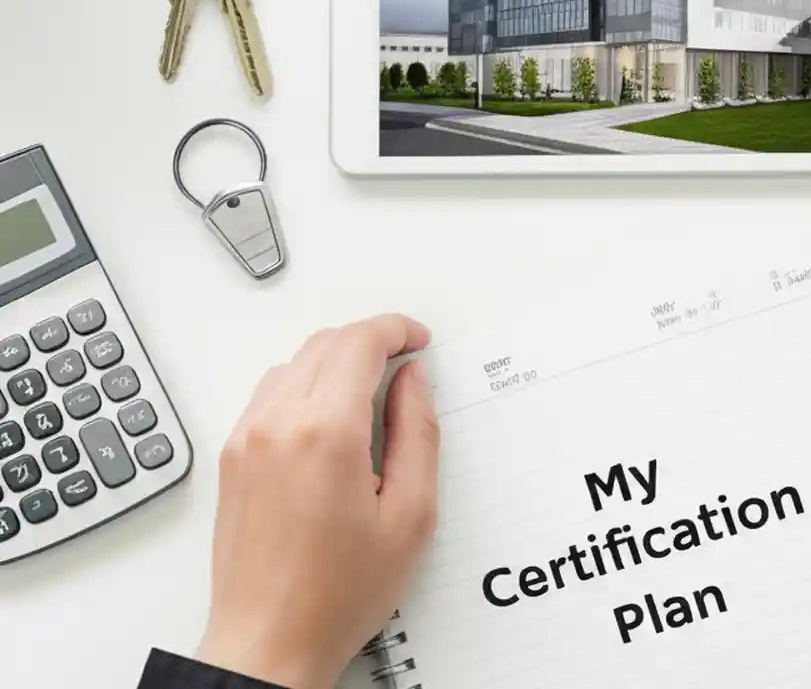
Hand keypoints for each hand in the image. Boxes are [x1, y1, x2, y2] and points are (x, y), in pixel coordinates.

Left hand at [196, 315, 439, 687]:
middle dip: (370, 339)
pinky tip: (331, 415)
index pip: (360, 344)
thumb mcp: (411, 514)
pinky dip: (305, 383)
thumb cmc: (337, 593)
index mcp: (326, 434)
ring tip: (371, 388)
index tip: (417, 339)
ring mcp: (246, 439)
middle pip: (325, 343)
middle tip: (404, 357)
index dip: (396, 330)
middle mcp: (277, 425)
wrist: (270, 640)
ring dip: (336, 358)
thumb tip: (413, 382)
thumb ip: (418, 433)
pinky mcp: (232, 456)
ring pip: (294, 362)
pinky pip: (270, 393)